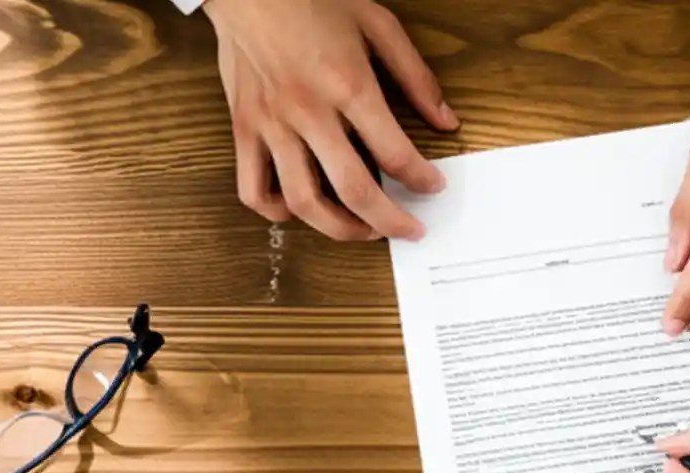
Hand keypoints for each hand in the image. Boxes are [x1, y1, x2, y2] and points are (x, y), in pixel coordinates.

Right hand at [207, 0, 459, 239]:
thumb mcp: (377, 24)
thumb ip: (416, 77)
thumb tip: (446, 121)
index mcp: (347, 84)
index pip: (395, 153)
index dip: (422, 180)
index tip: (434, 187)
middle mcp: (308, 111)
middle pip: (355, 190)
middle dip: (391, 222)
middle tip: (410, 230)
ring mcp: (272, 125)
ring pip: (304, 202)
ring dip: (340, 229)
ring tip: (364, 231)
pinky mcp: (243, 129)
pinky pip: (253, 188)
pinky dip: (276, 211)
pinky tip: (301, 209)